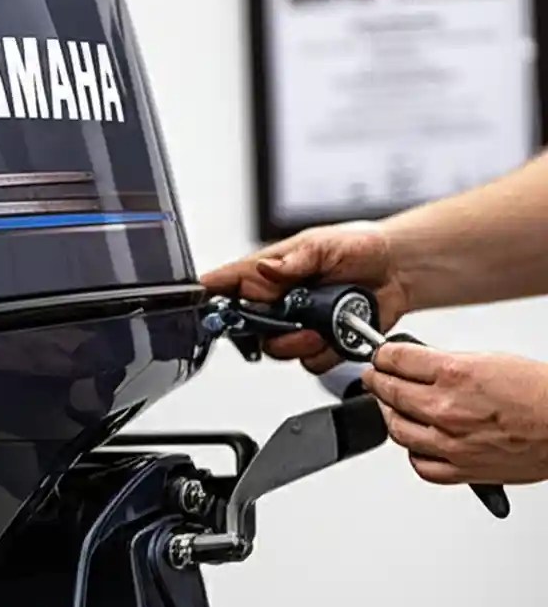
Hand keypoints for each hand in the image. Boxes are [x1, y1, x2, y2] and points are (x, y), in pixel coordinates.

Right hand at [200, 221, 412, 372]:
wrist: (398, 271)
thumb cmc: (360, 248)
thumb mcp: (326, 244)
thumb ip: (296, 259)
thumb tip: (267, 268)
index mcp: (267, 273)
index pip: (225, 284)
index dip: (209, 298)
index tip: (207, 310)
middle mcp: (277, 301)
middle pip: (246, 328)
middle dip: (267, 331)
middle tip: (293, 321)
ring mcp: (297, 324)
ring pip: (277, 350)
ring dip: (299, 344)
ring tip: (323, 329)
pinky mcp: (319, 343)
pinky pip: (310, 362)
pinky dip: (326, 354)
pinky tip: (339, 336)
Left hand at [362, 343, 547, 484]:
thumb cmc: (539, 394)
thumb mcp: (488, 359)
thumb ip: (445, 363)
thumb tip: (418, 364)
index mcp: (453, 374)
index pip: (395, 360)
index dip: (382, 356)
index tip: (379, 357)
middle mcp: (446, 409)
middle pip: (389, 392)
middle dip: (377, 381)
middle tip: (375, 378)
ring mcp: (450, 443)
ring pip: (397, 429)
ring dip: (390, 415)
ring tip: (392, 407)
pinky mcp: (461, 470)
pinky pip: (421, 464)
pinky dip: (414, 452)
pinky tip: (417, 442)